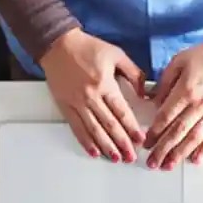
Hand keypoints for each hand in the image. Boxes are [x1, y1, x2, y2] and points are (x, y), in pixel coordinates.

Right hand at [40, 28, 145, 162]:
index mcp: (105, 84)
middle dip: (122, 143)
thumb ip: (134, 73)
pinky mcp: (65, 106)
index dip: (132, 128)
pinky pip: (77, 128)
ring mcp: (77, 103)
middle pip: (109, 125)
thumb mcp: (116, 54)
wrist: (58, 44)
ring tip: (116, 158)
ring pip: (94, 130)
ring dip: (106, 146)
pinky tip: (94, 151)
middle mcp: (91, 96)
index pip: (122, 112)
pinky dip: (86, 142)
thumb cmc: (87, 47)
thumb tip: (144, 92)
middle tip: (131, 156)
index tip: (140, 139)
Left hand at [145, 36, 202, 168]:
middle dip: (163, 149)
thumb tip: (153, 102)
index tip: (146, 143)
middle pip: (178, 132)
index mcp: (185, 91)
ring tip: (169, 165)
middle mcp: (199, 105)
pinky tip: (196, 160)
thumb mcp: (178, 62)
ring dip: (180, 154)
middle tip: (153, 162)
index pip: (165, 118)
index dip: (154, 132)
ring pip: (194, 138)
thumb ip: (164, 83)